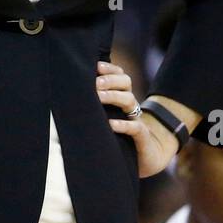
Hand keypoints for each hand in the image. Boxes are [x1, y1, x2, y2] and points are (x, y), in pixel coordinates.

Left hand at [95, 61, 177, 177]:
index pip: (120, 75)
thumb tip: (74, 93)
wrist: (148, 156)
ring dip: (113, 96)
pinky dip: (123, 124)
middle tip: (95, 83)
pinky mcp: (142, 137)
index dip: (110, 69)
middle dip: (110, 80)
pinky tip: (111, 124)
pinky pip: (135, 127)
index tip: (96, 66)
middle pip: (125, 82)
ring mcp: (137, 119)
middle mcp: (130, 105)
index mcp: (122, 97)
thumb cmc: (120, 135)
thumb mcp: (109, 118)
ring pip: (129, 100)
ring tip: (98, 97)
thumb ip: (97, 105)